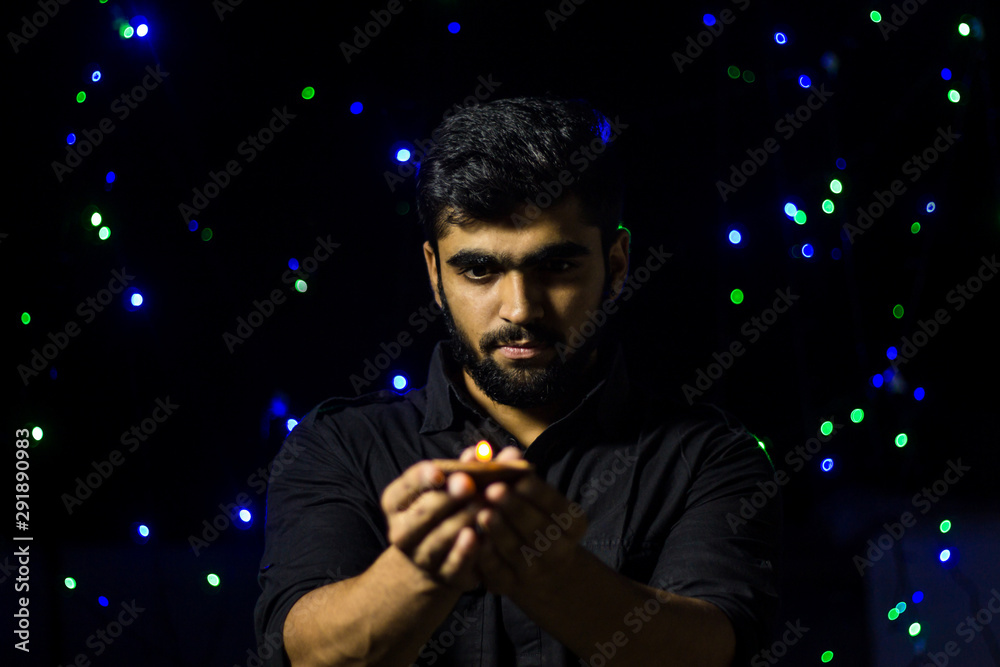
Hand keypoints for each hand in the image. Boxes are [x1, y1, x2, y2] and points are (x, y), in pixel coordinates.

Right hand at [380, 450, 484, 591]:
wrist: (439, 559)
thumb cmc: (446, 509)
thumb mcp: (449, 486)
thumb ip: (465, 467)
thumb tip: (481, 451)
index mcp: (396, 504)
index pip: (403, 489)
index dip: (420, 479)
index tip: (438, 470)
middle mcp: (401, 531)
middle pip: (422, 513)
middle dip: (446, 497)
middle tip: (469, 483)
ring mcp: (421, 557)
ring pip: (440, 538)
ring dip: (463, 519)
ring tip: (486, 504)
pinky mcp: (444, 576)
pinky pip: (455, 564)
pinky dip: (468, 551)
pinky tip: (483, 537)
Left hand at [471, 447, 588, 599]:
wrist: (533, 565)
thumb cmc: (530, 515)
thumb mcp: (532, 496)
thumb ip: (517, 473)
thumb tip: (506, 450)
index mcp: (573, 523)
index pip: (558, 506)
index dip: (539, 493)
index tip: (521, 479)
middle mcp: (560, 550)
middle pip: (537, 528)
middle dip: (516, 509)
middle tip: (495, 491)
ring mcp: (536, 572)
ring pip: (517, 550)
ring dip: (498, 532)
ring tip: (483, 513)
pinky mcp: (510, 587)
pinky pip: (497, 572)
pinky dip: (485, 556)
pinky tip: (473, 539)